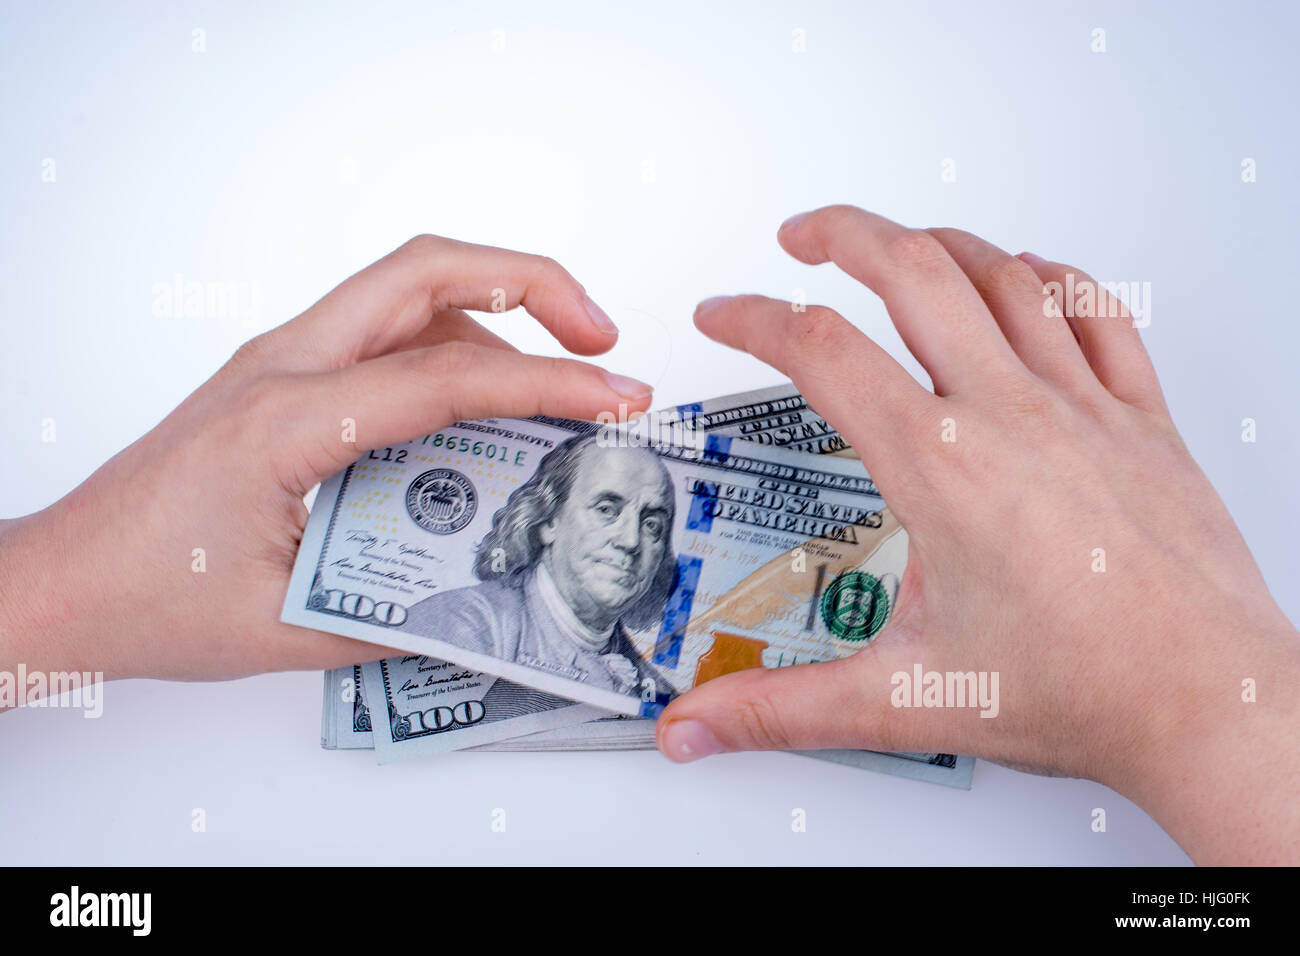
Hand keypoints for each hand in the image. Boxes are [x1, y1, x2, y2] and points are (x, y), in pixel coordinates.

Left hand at [0, 236, 652, 684]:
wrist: (63, 582)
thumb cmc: (149, 597)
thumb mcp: (292, 627)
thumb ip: (407, 614)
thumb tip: (499, 602)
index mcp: (288, 421)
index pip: (446, 376)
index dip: (548, 383)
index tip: (617, 399)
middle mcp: (283, 366)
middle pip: (426, 269)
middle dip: (534, 284)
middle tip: (602, 339)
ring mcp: (279, 361)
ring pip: (406, 287)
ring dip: (495, 303)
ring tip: (562, 367)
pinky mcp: (282, 376)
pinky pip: (382, 329)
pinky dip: (451, 341)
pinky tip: (483, 402)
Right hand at [656, 205, 1299, 863]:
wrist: (1211, 706)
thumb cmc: (1086, 691)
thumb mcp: (905, 699)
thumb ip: (781, 710)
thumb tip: (698, 726)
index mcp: (941, 468)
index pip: (821, 352)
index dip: (753, 319)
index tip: (724, 313)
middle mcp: (1011, 416)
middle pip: (912, 271)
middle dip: (841, 233)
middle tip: (803, 234)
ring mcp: (1084, 407)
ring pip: (1004, 275)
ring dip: (937, 241)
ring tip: (898, 241)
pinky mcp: (1142, 419)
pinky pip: (1097, 312)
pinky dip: (1052, 276)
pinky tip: (1033, 272)